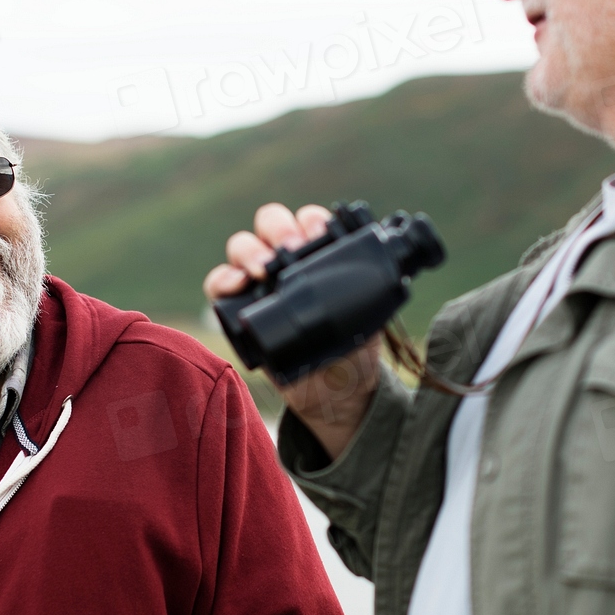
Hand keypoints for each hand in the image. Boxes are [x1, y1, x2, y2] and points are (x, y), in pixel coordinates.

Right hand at [203, 203, 379, 460]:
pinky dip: (223, 279)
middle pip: (271, 222)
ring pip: (242, 246)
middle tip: (292, 251)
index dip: (312, 221)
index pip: (309, 220)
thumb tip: (395, 273)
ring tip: (263, 271)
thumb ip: (374, 294)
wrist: (336, 394)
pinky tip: (237, 285)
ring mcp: (259, 283)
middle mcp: (287, 261)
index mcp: (320, 254)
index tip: (321, 236)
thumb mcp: (372, 316)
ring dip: (250, 251)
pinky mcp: (237, 310)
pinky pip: (219, 284)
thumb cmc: (354, 350)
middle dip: (280, 229)